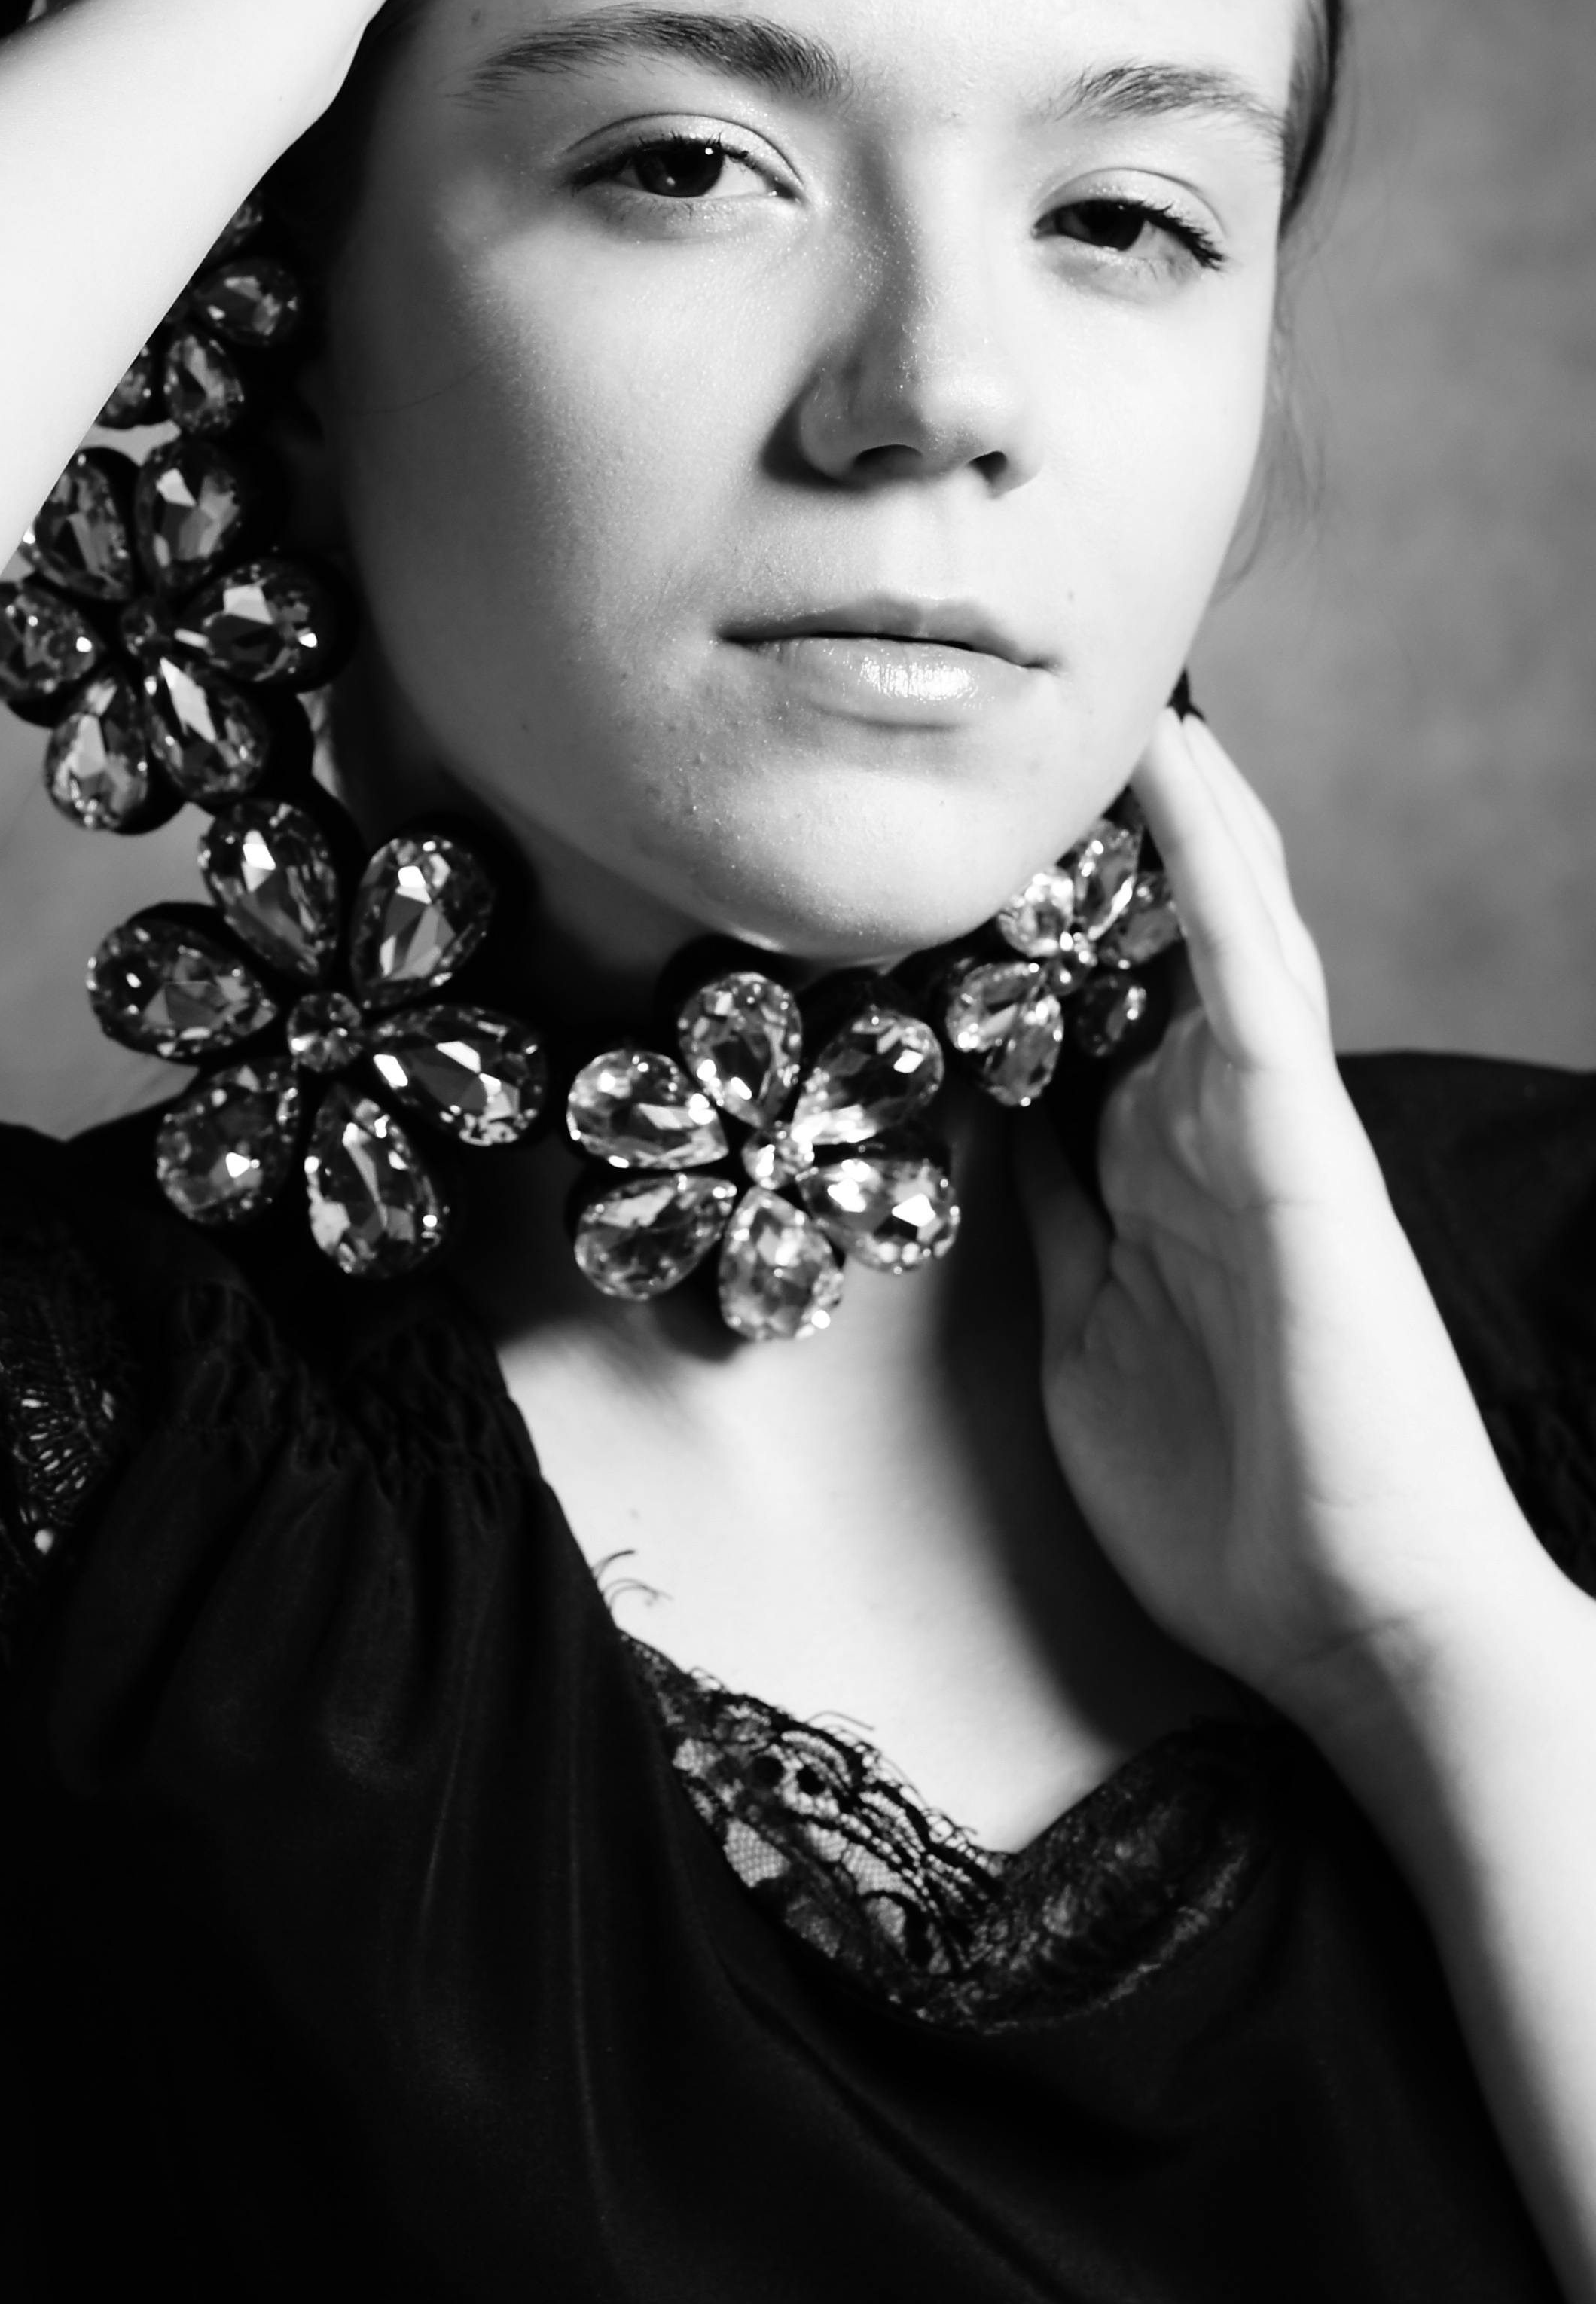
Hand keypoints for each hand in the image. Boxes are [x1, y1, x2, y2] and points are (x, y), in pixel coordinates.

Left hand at [1018, 711, 1546, 1737]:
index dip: (1020, 926)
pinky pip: (1250, 977)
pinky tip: (1176, 775)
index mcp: (1158, 1177)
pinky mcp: (1302, 1141)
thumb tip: (981, 1138)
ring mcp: (1261, 1124)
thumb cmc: (1229, 1510)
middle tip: (1018, 720)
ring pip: (1206, 925)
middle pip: (1139, 946)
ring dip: (1162, 808)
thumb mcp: (1082, 1345)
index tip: (947, 837)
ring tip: (1106, 682)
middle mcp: (1209, 1128)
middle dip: (1086, 842)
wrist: (1356, 1621)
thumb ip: (1047, 1230)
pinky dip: (1212, 868)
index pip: (1080, 1015)